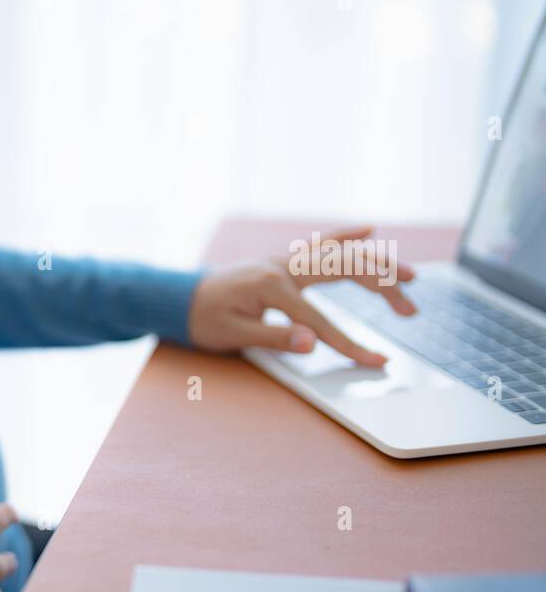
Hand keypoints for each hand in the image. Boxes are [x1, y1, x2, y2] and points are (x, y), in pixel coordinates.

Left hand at [187, 225, 416, 365]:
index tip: (377, 361)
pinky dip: (343, 237)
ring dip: (377, 265)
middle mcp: (282, 267)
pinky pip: (320, 244)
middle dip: (383, 289)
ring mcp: (283, 259)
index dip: (350, 344)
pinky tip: (368, 230)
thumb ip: (274, 339)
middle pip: (345, 274)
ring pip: (340, 256)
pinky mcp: (283, 260)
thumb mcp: (232, 336)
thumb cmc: (204, 320)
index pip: (320, 322)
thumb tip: (312, 343)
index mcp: (271, 288)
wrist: (180, 298)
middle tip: (411, 312)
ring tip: (411, 280)